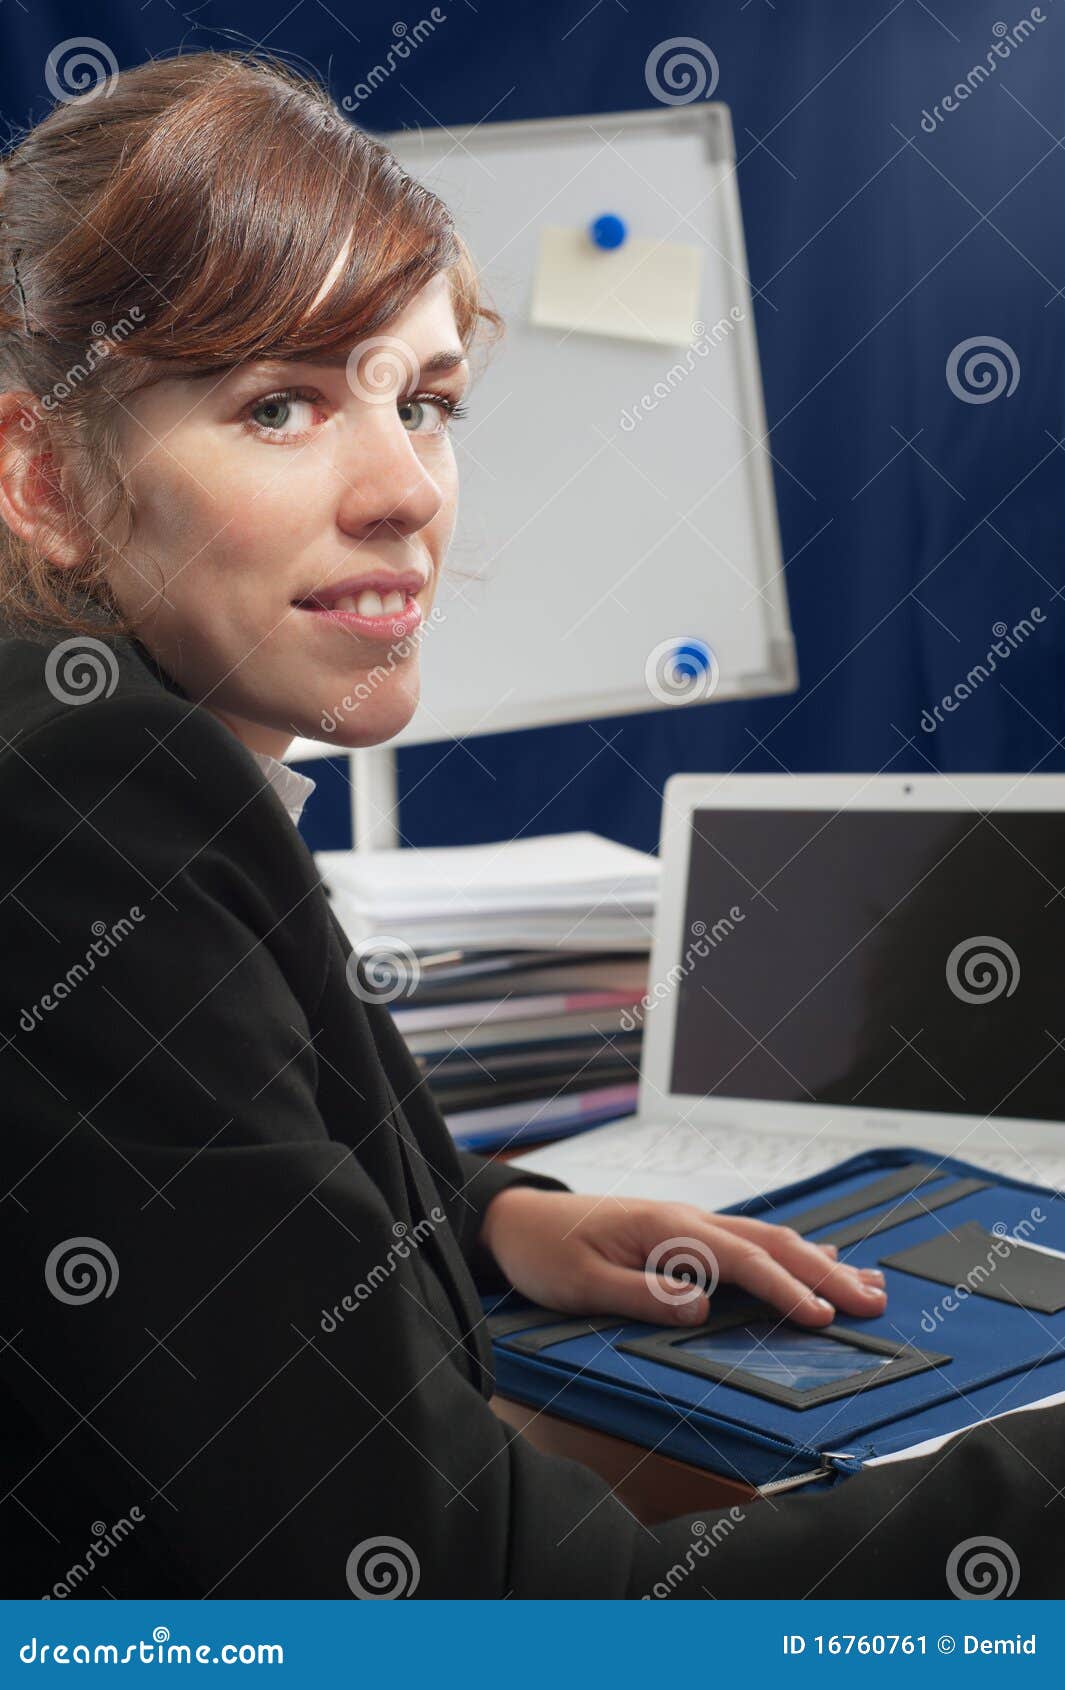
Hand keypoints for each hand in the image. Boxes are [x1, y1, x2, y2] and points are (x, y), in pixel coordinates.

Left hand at [479, 1187, 886, 1327]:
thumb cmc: (545, 1253)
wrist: (517, 1222)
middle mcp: (687, 1222)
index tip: (824, 1315)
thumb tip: (700, 1307)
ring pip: (767, 1239)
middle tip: (875, 1301)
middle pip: (771, 1245)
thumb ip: (642, 1295)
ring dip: (818, 1260)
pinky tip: (814, 1257)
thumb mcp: (581, 1285)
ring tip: (867, 1281)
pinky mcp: (683, 1236)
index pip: (743, 1262)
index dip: (787, 1289)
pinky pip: (748, 1242)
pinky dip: (789, 1252)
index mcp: (668, 1230)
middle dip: (826, 1273)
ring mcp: (688, 1225)